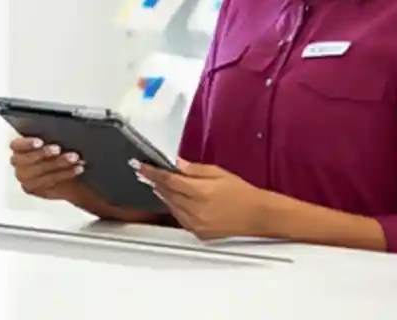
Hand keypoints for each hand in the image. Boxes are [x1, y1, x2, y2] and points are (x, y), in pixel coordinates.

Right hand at [9, 136, 85, 200]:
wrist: (65, 175)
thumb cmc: (55, 153)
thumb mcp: (51, 142)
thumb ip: (49, 138)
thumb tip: (59, 131)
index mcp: (18, 149)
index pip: (16, 145)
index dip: (27, 144)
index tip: (40, 142)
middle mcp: (19, 166)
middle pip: (27, 161)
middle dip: (44, 154)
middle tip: (58, 149)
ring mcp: (26, 180)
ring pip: (40, 173)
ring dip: (59, 164)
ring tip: (74, 158)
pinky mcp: (36, 190)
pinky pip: (51, 183)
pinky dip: (66, 174)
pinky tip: (77, 168)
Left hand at [133, 159, 267, 240]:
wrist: (258, 215)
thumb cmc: (241, 191)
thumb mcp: (217, 172)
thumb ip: (193, 169)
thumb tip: (175, 164)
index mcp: (200, 192)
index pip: (168, 180)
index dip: (151, 172)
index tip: (139, 165)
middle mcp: (195, 210)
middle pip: (167, 194)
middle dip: (155, 182)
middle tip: (146, 172)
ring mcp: (196, 224)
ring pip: (171, 207)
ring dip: (163, 195)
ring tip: (158, 184)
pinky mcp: (198, 233)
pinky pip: (179, 218)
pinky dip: (174, 207)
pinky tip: (175, 199)